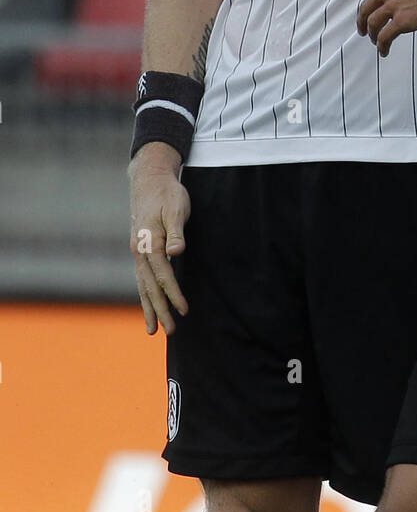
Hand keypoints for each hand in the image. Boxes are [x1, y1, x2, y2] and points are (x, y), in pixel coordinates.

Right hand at [128, 142, 190, 335]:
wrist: (148, 180)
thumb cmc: (167, 193)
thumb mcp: (176, 207)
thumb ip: (176, 231)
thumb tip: (176, 251)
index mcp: (148, 242)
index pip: (162, 275)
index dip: (173, 293)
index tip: (184, 310)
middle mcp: (139, 250)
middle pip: (149, 287)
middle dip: (159, 310)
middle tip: (170, 332)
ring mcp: (137, 252)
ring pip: (142, 286)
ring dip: (149, 308)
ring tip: (154, 330)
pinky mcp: (140, 251)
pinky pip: (141, 279)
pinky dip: (144, 295)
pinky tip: (148, 306)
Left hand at [357, 0, 416, 56]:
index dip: (368, 2)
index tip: (370, 8)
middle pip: (366, 8)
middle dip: (363, 20)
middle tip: (363, 27)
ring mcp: (391, 6)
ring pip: (372, 24)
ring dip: (372, 34)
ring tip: (375, 41)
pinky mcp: (400, 22)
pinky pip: (384, 37)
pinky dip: (382, 46)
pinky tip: (384, 50)